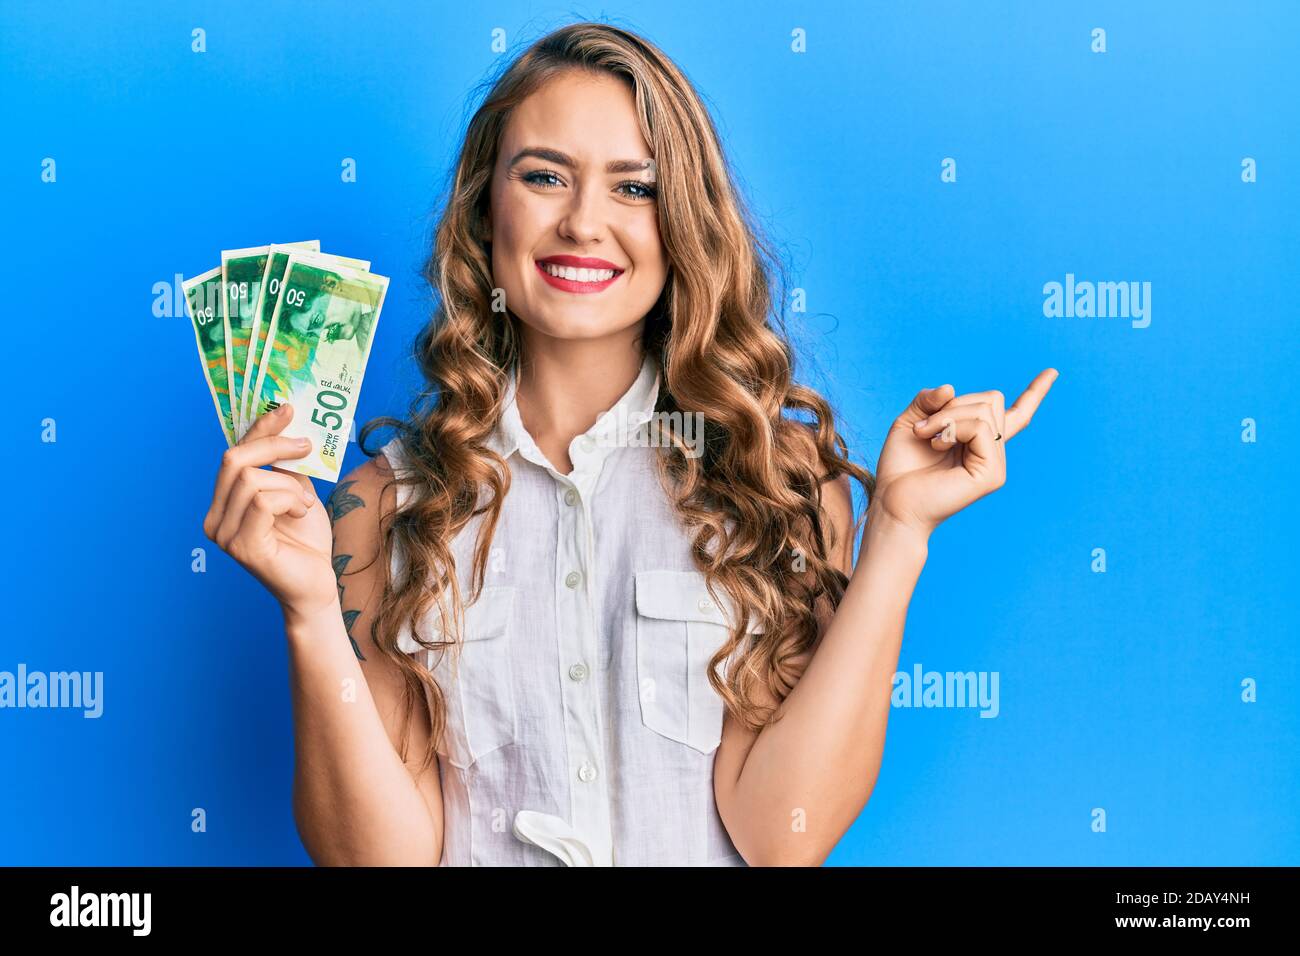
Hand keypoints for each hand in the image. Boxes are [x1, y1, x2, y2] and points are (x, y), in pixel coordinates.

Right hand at [202, 403, 337, 620]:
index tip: (287, 408)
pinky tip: (302, 514)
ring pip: (253, 479)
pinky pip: (264, 501)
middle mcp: (215, 518)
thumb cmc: (306, 542)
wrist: (316, 585)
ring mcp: (224, 534)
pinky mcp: (242, 546)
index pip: (234, 454)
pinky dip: (290, 500)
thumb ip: (286, 465)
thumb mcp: (297, 492)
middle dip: (275, 445)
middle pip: (235, 460)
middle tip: (306, 447)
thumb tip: (288, 423)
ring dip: (290, 485)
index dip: (260, 428)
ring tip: (304, 503)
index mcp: (224, 503)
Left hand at [870, 368, 1058, 537]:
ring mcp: (995, 463)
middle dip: (954, 404)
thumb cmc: (900, 466)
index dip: (1034, 393)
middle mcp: (992, 451)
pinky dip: (953, 428)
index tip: (1052, 372)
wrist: (893, 501)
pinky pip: (981, 428)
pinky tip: (937, 445)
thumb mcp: (910, 420)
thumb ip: (929, 399)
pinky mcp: (993, 474)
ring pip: (985, 411)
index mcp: (978, 440)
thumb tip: (951, 388)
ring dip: (947, 416)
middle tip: (923, 427)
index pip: (1016, 413)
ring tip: (925, 436)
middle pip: (992, 399)